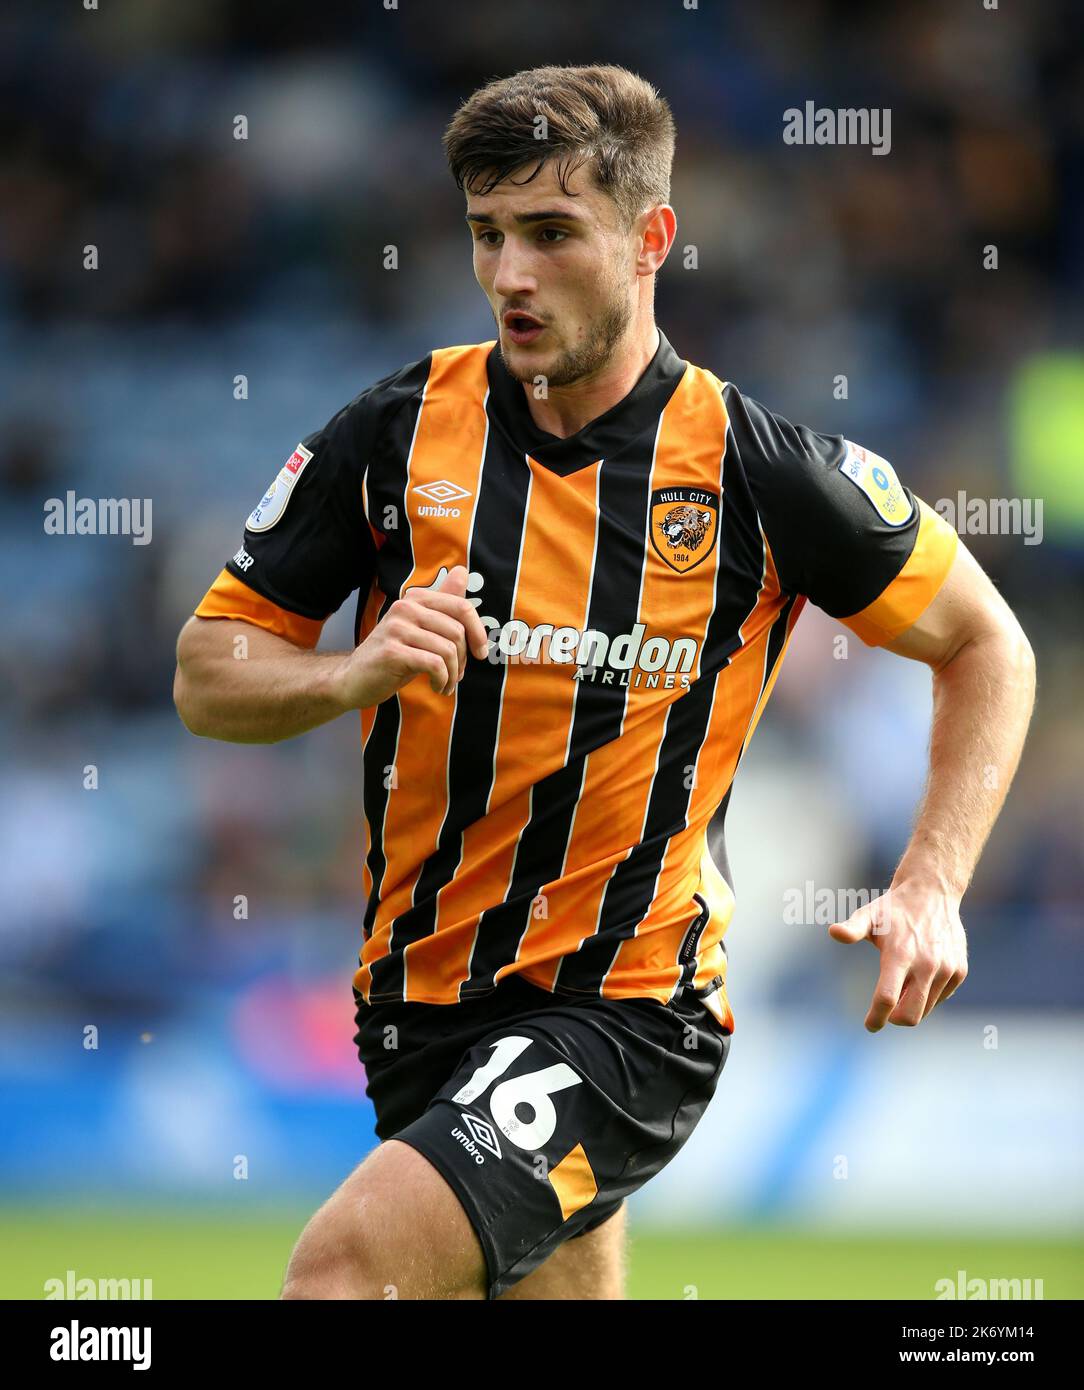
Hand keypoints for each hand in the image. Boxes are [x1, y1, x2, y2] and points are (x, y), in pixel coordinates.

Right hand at [332, 565, 490, 707]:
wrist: (354, 678)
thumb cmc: (394, 654)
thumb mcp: (421, 628)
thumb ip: (443, 602)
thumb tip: (462, 571)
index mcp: (415, 599)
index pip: (461, 606)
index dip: (478, 632)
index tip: (480, 653)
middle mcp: (405, 608)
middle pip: (457, 631)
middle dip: (463, 659)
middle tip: (456, 675)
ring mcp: (396, 629)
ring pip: (447, 649)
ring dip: (453, 674)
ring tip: (445, 684)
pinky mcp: (392, 652)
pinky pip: (434, 664)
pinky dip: (442, 680)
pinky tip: (437, 687)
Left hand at [827, 882, 967, 1030]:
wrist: (932, 893)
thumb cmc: (893, 909)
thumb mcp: (868, 916)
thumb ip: (852, 929)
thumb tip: (833, 932)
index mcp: (900, 954)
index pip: (886, 998)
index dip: (876, 1017)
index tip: (870, 1025)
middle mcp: (926, 965)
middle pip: (909, 1015)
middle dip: (894, 1018)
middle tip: (885, 1009)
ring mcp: (946, 970)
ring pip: (925, 1009)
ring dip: (910, 1006)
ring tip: (901, 984)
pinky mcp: (959, 971)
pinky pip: (939, 998)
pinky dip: (926, 996)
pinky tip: (918, 977)